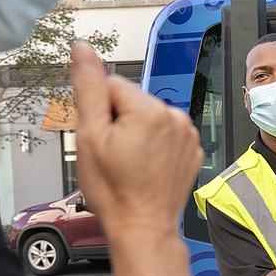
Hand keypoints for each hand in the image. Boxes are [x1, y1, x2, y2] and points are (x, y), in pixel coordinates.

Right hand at [70, 42, 202, 237]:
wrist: (142, 226)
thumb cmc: (115, 190)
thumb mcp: (90, 136)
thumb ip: (88, 87)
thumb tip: (83, 49)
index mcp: (151, 110)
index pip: (112, 86)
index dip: (99, 112)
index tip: (102, 139)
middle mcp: (176, 117)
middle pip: (132, 101)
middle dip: (118, 121)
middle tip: (114, 154)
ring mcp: (187, 135)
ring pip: (148, 117)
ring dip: (136, 133)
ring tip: (130, 163)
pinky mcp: (192, 150)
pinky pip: (166, 134)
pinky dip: (154, 145)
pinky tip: (146, 167)